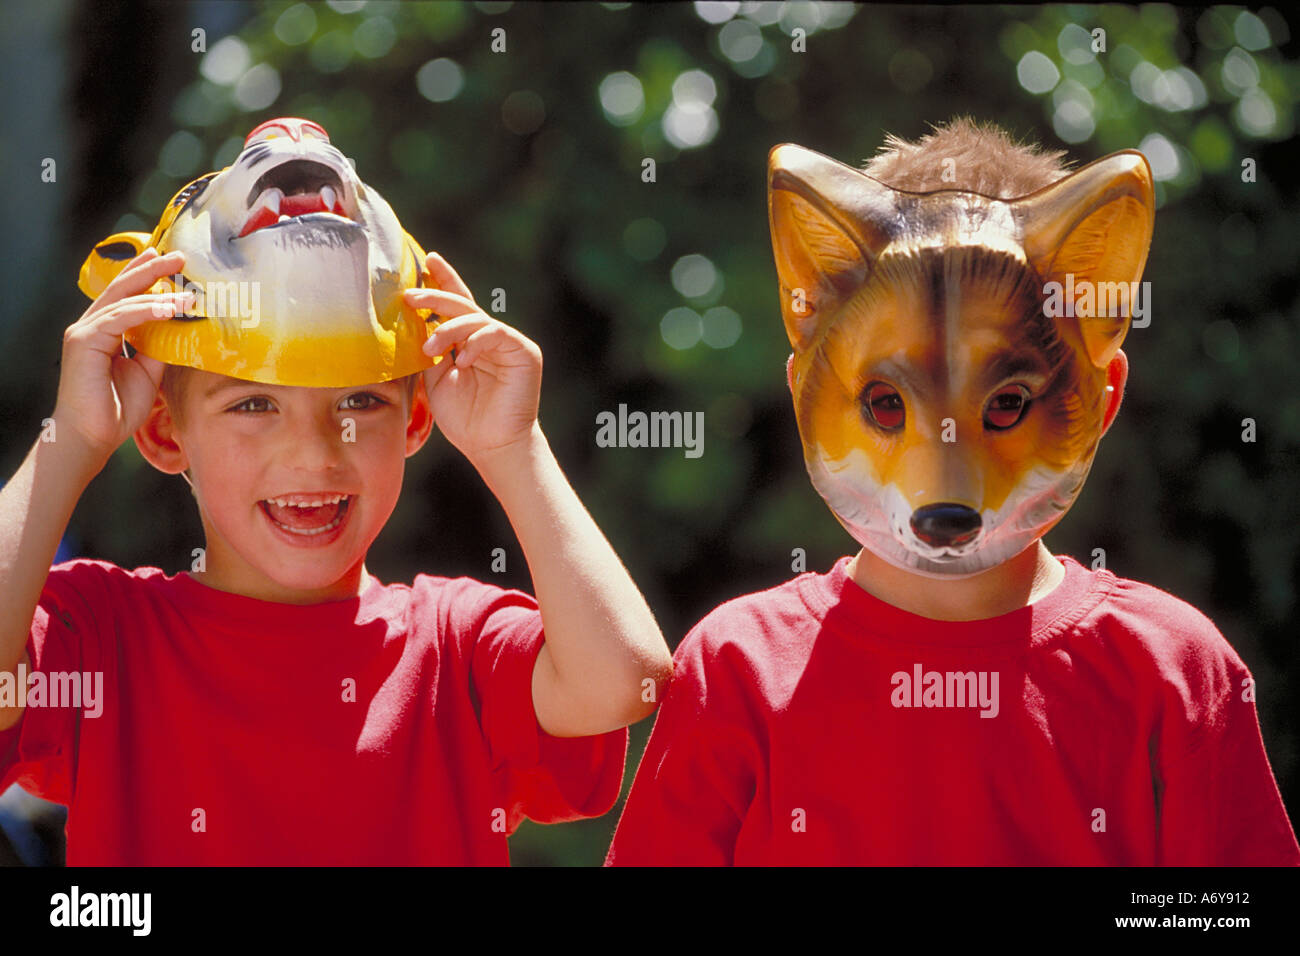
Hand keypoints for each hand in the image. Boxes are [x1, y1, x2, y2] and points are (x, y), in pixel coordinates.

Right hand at [52, 247, 192, 458]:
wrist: (95, 436)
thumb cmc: (118, 408)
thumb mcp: (149, 371)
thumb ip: (159, 346)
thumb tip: (180, 327)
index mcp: (106, 330)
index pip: (127, 295)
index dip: (148, 276)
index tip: (173, 264)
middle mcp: (93, 326)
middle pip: (124, 288)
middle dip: (152, 269)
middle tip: (180, 256)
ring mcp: (86, 331)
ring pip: (124, 301)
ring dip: (158, 292)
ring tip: (188, 291)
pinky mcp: (84, 341)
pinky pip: (120, 318)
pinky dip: (146, 311)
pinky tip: (169, 308)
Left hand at [404, 251, 541, 465]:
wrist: (492, 446)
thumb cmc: (465, 419)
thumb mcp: (437, 380)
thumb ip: (431, 351)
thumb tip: (413, 324)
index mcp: (468, 341)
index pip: (455, 304)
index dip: (442, 280)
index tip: (425, 261)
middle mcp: (489, 337)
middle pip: (463, 304)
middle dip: (436, 295)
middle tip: (411, 296)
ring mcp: (508, 342)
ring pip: (475, 318)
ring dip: (448, 329)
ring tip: (430, 349)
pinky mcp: (524, 351)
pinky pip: (496, 333)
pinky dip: (475, 343)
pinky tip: (463, 360)